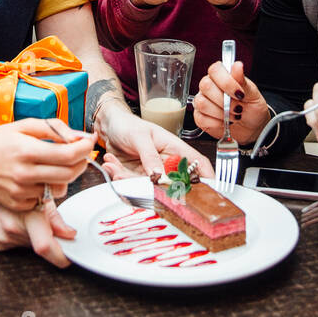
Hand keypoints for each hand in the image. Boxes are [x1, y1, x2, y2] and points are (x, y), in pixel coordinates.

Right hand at [0, 118, 92, 211]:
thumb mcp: (25, 125)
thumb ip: (55, 129)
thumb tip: (81, 137)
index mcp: (28, 150)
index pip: (70, 154)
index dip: (85, 148)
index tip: (88, 142)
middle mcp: (25, 173)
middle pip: (70, 174)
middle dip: (81, 162)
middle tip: (79, 154)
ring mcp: (22, 191)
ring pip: (60, 188)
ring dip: (65, 176)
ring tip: (56, 165)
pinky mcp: (19, 204)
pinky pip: (45, 198)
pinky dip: (47, 187)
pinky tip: (38, 177)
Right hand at [0, 197, 76, 268]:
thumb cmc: (12, 187)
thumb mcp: (38, 194)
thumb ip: (55, 218)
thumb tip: (70, 234)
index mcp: (26, 216)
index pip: (46, 246)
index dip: (62, 256)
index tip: (70, 257)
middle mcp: (13, 229)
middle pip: (42, 245)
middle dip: (50, 239)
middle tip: (48, 224)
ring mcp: (3, 238)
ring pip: (31, 245)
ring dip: (35, 236)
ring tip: (28, 217)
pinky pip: (18, 245)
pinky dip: (23, 236)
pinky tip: (17, 221)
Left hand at [96, 99, 212, 179]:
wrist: (109, 126)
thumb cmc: (128, 124)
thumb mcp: (140, 137)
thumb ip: (149, 156)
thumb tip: (159, 176)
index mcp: (175, 148)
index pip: (197, 163)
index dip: (207, 178)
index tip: (208, 192)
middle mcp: (166, 163)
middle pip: (172, 184)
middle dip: (154, 187)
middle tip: (136, 179)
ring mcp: (152, 172)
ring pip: (148, 188)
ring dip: (128, 181)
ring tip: (115, 167)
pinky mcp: (137, 178)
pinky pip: (131, 186)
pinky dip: (119, 178)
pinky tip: (111, 164)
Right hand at [193, 60, 269, 144]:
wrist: (253, 127)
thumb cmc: (252, 107)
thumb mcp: (253, 94)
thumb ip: (242, 80)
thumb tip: (237, 65)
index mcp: (222, 76)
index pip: (215, 70)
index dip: (226, 82)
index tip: (239, 93)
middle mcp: (210, 86)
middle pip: (205, 86)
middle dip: (224, 101)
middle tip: (238, 107)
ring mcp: (203, 101)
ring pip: (202, 103)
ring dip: (221, 113)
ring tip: (233, 115)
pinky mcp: (200, 117)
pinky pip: (201, 118)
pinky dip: (216, 123)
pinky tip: (225, 122)